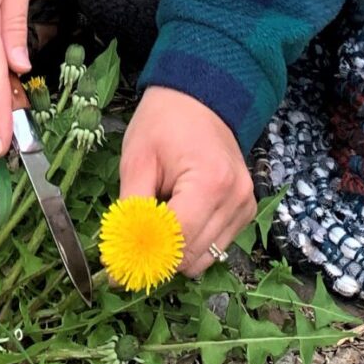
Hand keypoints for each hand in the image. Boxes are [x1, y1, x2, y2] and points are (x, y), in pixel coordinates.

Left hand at [118, 85, 255, 276]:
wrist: (198, 98)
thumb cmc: (164, 122)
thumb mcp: (137, 160)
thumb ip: (131, 211)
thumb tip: (120, 256)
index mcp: (210, 182)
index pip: (177, 241)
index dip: (145, 255)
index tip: (117, 264)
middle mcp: (235, 198)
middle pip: (192, 256)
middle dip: (159, 254)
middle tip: (133, 238)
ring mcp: (245, 206)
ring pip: (205, 258)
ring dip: (177, 250)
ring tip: (159, 219)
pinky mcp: (246, 211)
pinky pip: (216, 247)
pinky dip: (194, 242)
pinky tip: (179, 215)